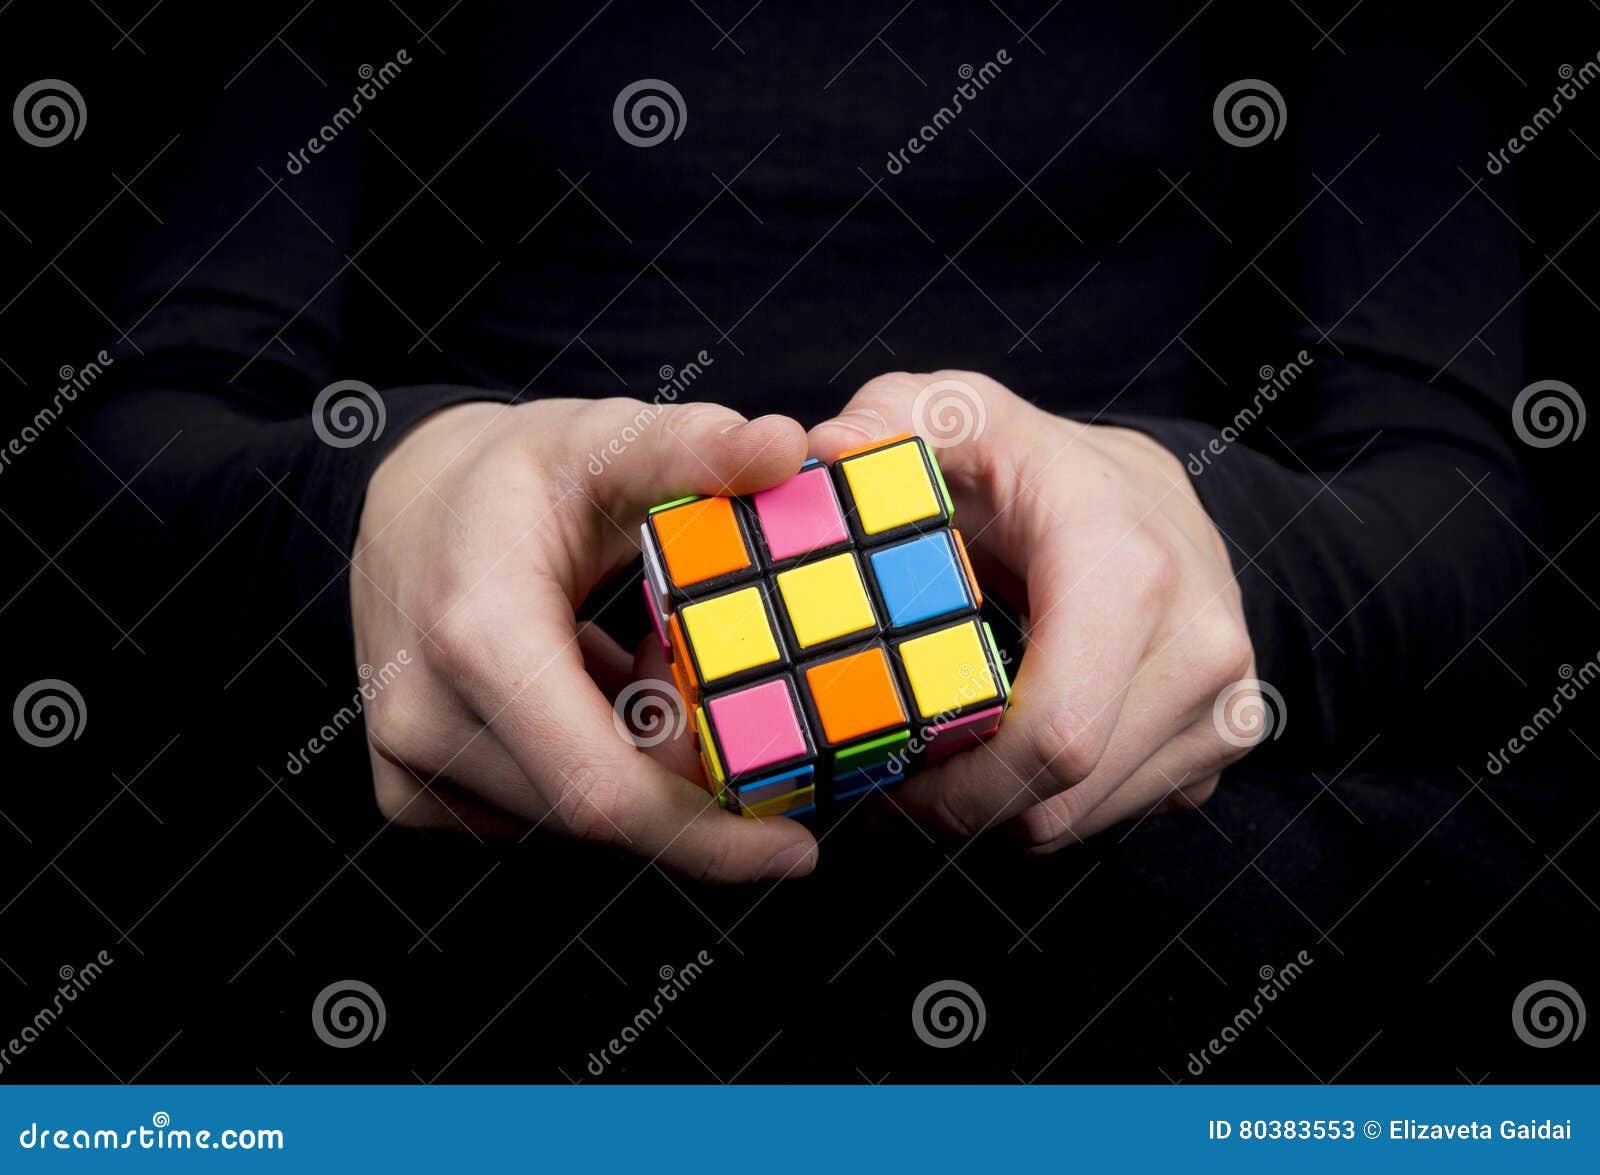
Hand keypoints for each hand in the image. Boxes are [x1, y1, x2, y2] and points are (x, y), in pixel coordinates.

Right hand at [350, 397, 819, 880]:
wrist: (404, 502)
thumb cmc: (517, 473)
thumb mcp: (607, 441)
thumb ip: (695, 448)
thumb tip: (786, 447)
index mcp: (476, 637)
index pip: (603, 790)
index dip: (706, 836)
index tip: (795, 848)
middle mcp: (427, 718)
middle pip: (605, 810)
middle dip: (688, 767)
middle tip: (705, 673)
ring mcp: (411, 765)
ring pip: (579, 817)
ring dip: (643, 759)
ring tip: (639, 655)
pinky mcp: (414, 793)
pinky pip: (545, 811)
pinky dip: (600, 763)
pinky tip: (599, 688)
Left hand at [808, 371, 1257, 849]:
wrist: (1146, 493)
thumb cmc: (1035, 463)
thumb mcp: (957, 417)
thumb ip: (887, 420)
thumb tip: (829, 448)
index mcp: (1128, 572)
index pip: (1053, 739)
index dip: (954, 785)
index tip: (885, 772)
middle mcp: (1200, 643)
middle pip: (1055, 798)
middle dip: (956, 804)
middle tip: (892, 777)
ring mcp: (1225, 700)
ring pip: (1078, 819)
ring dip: (997, 806)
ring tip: (942, 752)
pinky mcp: (1224, 739)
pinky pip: (1114, 813)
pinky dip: (1047, 799)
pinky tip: (1008, 747)